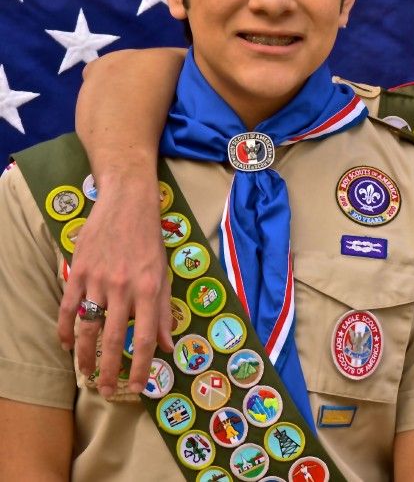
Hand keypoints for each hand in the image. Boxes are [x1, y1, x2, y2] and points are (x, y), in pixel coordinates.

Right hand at [56, 176, 172, 396]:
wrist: (127, 202)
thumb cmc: (150, 240)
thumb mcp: (164, 274)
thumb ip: (164, 311)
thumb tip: (169, 345)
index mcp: (150, 289)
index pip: (147, 336)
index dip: (144, 365)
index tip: (140, 386)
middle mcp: (124, 287)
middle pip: (113, 339)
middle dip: (109, 369)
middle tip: (106, 390)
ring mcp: (98, 279)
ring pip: (87, 327)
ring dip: (84, 356)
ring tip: (85, 374)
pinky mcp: (78, 271)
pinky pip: (68, 307)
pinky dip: (66, 330)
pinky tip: (67, 345)